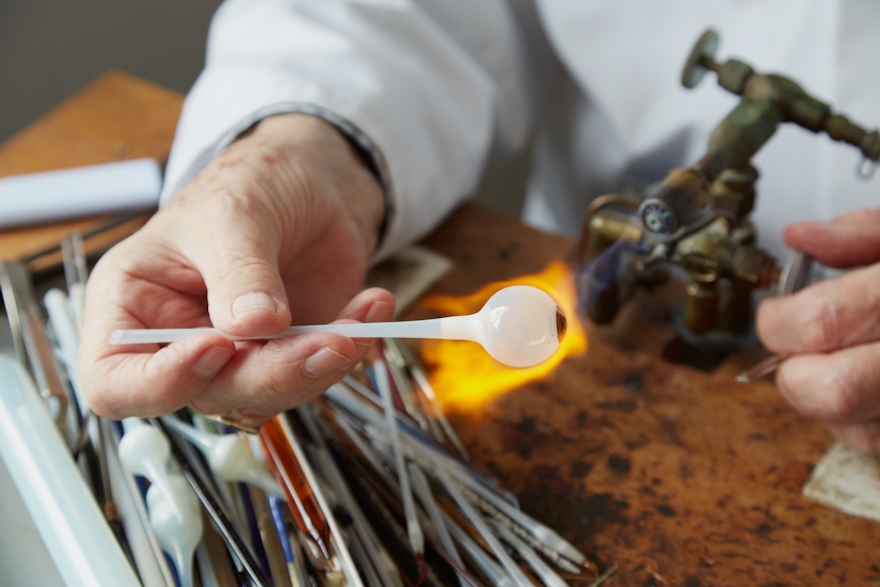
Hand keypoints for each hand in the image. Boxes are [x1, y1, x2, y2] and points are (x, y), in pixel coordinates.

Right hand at [79, 114, 393, 421]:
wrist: (313, 182)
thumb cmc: (250, 182)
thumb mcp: (234, 213)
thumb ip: (240, 271)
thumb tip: (253, 326)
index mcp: (134, 306)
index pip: (115, 380)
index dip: (160, 384)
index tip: (216, 346)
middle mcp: (179, 342)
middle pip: (211, 394)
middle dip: (274, 372)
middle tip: (326, 340)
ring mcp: (238, 355)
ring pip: (270, 394)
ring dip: (321, 364)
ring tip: (360, 317)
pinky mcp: (288, 355)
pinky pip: (316, 373)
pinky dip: (351, 347)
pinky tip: (372, 306)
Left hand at [757, 209, 879, 452]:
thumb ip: (863, 233)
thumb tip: (803, 237)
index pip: (820, 323)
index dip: (779, 322)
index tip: (777, 315)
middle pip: (832, 392)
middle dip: (796, 374)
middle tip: (800, 353)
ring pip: (863, 436)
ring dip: (834, 409)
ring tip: (853, 371)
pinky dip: (874, 426)